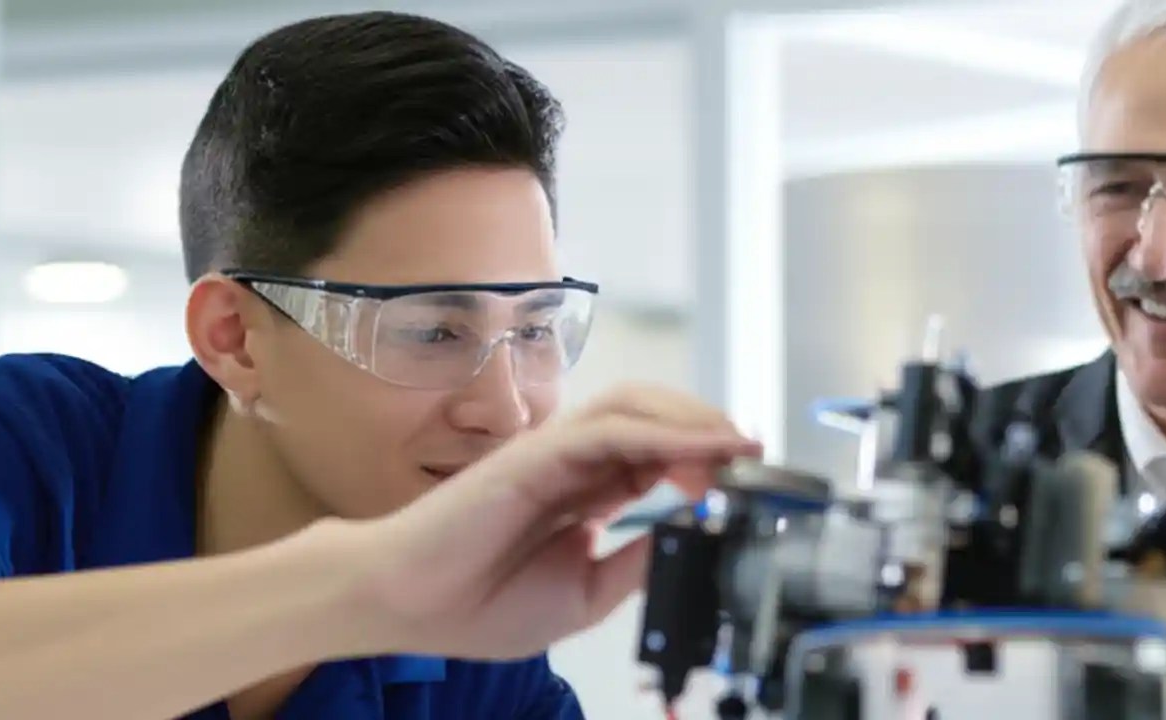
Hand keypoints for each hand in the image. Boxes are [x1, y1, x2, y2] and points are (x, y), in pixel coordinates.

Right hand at [351, 385, 760, 658]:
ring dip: (694, 421)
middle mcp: (575, 462)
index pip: (660, 455)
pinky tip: (702, 453)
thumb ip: (638, 561)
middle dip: (711, 431)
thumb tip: (695, 539)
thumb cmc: (480, 603)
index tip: (752, 482)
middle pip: (656, 417)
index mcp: (587, 492)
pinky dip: (662, 434)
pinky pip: (611, 430)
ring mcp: (556, 452)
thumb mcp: (587, 594)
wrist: (411, 607)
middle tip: (754, 461)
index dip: (709, 460)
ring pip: (637, 406)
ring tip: (738, 448)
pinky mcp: (538, 453)